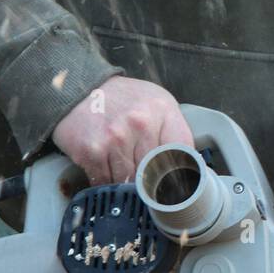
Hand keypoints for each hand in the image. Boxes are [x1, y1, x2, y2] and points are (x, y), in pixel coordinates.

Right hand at [52, 75, 192, 185]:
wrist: (81, 89)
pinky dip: (106, 181)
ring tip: (122, 165)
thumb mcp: (159, 104)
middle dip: (151, 179)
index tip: (176, 183)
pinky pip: (106, 182)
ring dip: (127, 181)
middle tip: (144, 175)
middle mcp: (141, 123)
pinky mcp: (92, 151)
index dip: (180, 173)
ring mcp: (115, 138)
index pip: (183, 154)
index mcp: (163, 111)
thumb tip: (192, 169)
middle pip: (156, 172)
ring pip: (131, 181)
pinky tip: (105, 165)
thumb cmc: (124, 100)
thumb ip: (175, 133)